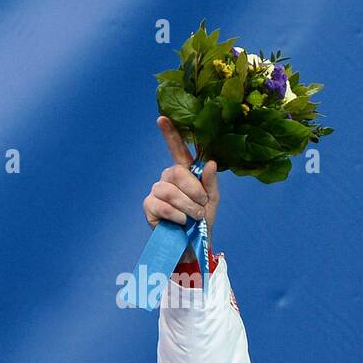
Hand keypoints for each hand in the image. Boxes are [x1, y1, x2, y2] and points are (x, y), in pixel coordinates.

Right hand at [142, 117, 219, 243]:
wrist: (194, 243)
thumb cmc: (202, 219)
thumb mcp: (212, 200)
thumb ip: (211, 182)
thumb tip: (210, 162)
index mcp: (185, 172)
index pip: (177, 149)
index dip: (170, 134)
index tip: (162, 118)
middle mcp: (168, 178)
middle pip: (177, 173)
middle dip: (194, 191)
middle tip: (202, 205)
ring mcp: (157, 191)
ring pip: (170, 191)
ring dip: (188, 206)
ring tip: (194, 216)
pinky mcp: (149, 206)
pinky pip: (162, 205)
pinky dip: (176, 215)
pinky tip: (181, 222)